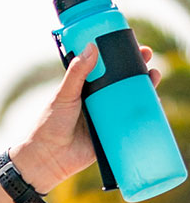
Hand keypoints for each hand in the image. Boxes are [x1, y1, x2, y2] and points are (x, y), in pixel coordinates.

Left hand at [12, 44, 163, 189]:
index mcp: (84, 89)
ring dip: (144, 87)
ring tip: (153, 75)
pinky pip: (132, 120)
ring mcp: (107, 116)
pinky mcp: (113, 132)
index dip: (119, 57)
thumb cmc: (50, 125)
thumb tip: (91, 46)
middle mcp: (97, 101)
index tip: (132, 44)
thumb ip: (77, 73)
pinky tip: (154, 101)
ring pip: (129, 99)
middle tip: (147, 55)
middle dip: (136, 69)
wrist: (49, 157)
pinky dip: (144, 112)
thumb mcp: (64, 95)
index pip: (105, 69)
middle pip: (121, 82)